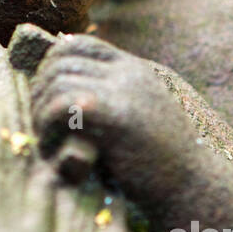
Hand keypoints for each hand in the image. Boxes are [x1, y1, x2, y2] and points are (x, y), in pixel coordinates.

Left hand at [29, 34, 195, 195]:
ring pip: (57, 81)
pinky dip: (46, 124)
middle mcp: (129, 73)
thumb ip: (112, 98)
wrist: (193, 188)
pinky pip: (63, 104)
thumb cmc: (160, 163)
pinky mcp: (117, 117)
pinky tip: (51, 147)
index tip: (46, 95)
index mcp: (133, 70)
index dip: (51, 64)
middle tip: (40, 121)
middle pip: (61, 60)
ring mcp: (125, 92)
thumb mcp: (139, 116)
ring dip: (40, 110)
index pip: (79, 43)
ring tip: (45, 138)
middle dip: (39, 88)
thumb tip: (68, 97)